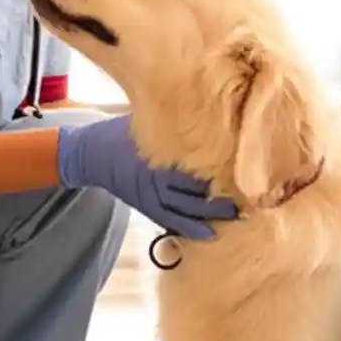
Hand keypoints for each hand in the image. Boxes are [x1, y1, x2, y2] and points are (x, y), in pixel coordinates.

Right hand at [56, 114, 237, 239]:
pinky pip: (169, 220)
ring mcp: (149, 196)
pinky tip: (207, 233)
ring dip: (210, 216)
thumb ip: (172, 119)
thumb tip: (206, 107)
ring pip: (184, 211)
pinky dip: (188, 228)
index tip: (244, 173)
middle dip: (221, 199)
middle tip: (249, 201)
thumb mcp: (144, 118)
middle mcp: (155, 179)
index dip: (220, 172)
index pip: (195, 167)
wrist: (91, 153)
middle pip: (194, 193)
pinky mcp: (145, 206)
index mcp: (158, 156)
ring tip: (236, 218)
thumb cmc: (121, 130)